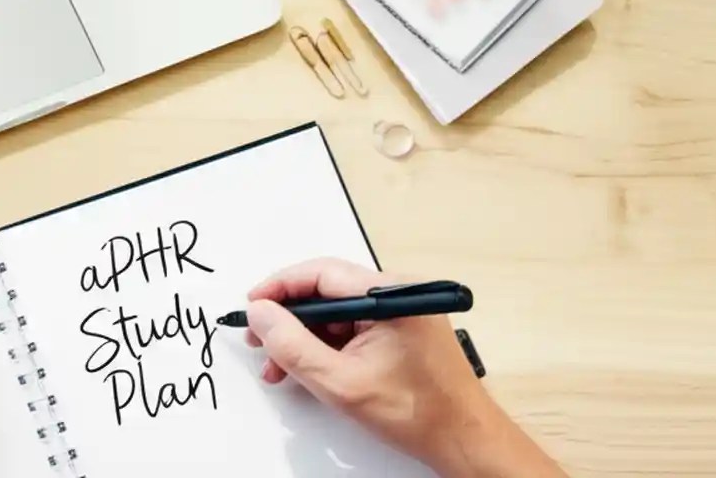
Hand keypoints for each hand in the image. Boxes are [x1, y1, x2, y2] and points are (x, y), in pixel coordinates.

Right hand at [246, 259, 565, 477]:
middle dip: (288, 318)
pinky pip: (352, 327)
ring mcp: (401, 311)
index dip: (279, 288)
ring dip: (304, 337)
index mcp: (390, 294)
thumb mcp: (339, 381)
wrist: (463, 440)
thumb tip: (261, 315)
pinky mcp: (401, 329)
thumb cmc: (418, 413)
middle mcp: (398, 293)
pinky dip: (326, 345)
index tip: (252, 305)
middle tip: (259, 339)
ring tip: (279, 365)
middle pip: (326, 291)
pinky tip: (309, 367)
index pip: (321, 274)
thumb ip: (292, 345)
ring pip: (335, 312)